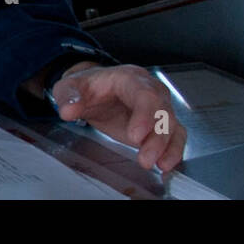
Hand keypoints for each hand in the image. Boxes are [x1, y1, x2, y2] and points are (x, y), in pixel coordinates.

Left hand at [49, 63, 186, 172]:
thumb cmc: (88, 88)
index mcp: (129, 78)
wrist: (94, 90)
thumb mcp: (70, 87)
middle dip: (157, 137)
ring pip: (172, 124)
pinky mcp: (159, 123)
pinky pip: (176, 134)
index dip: (144, 115)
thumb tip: (68, 109)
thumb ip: (68, 96)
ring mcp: (157, 106)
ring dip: (168, 146)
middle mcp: (149, 90)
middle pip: (162, 110)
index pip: (144, 93)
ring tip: (159, 165)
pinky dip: (174, 149)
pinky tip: (166, 164)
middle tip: (145, 158)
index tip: (135, 136)